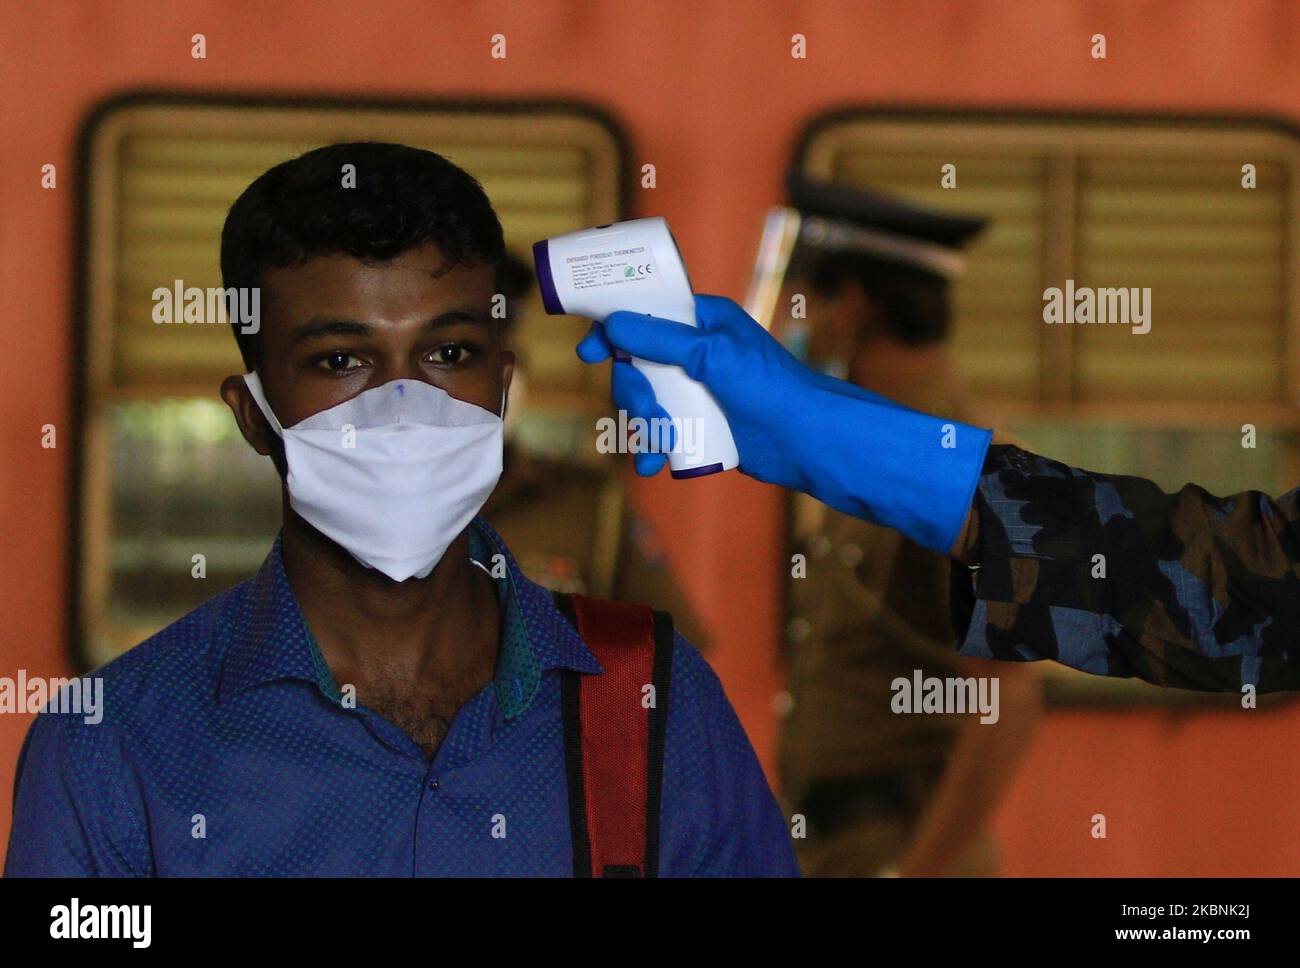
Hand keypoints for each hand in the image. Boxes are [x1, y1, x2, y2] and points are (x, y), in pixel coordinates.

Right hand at [576, 295, 991, 553]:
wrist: (808, 442)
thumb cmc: (772, 388)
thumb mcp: (713, 356)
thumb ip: (661, 340)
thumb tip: (614, 323)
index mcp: (702, 322)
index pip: (645, 313)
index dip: (612, 329)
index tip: (588, 350)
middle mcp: (695, 353)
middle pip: (635, 365)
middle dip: (634, 393)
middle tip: (649, 411)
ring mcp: (696, 391)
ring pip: (645, 402)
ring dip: (643, 426)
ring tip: (659, 445)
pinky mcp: (699, 425)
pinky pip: (660, 432)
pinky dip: (653, 448)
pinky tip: (656, 463)